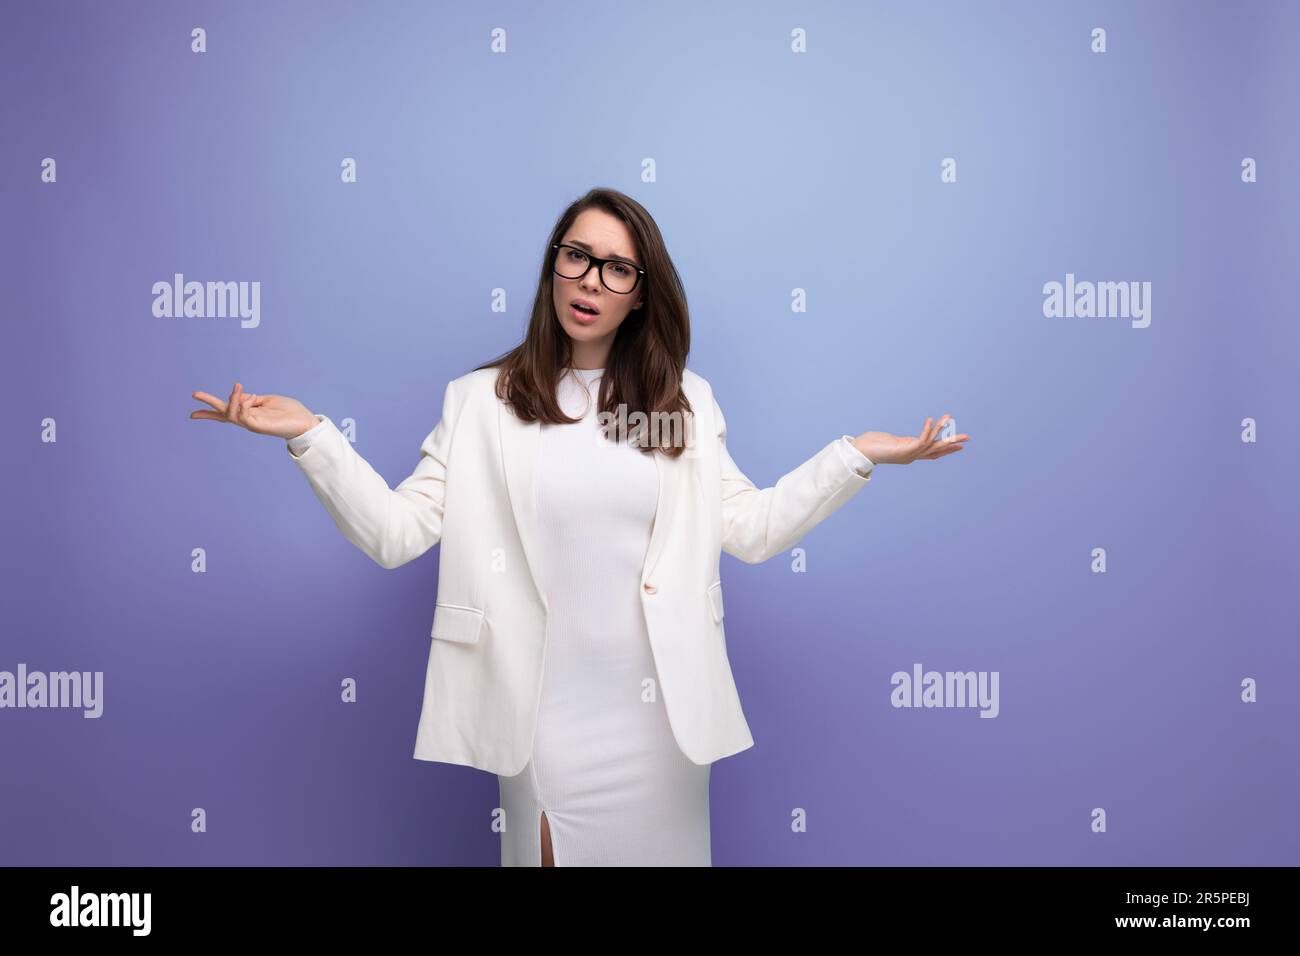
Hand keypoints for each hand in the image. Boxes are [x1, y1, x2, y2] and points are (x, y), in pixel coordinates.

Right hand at [190, 382, 316, 439]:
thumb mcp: (267, 401)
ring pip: (231, 413)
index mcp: (249, 414)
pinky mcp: (258, 426)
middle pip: (222, 414)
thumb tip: (239, 395)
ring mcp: (252, 424)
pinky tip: (251, 397)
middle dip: (208, 405)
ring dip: (232, 398)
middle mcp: (247, 420)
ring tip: (238, 386)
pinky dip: (243, 404)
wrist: (305, 422)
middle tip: (194, 394)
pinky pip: (243, 416)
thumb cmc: (289, 412)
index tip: (192, 414)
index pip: (226, 413)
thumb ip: (252, 399)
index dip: (209, 412)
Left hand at [850, 415, 968, 464]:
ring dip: (940, 430)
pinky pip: (920, 441)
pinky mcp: (904, 451)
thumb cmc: (872, 445)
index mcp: (911, 453)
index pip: (934, 452)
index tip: (960, 445)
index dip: (947, 449)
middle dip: (952, 443)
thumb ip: (896, 442)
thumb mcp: (889, 443)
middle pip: (937, 450)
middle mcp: (912, 456)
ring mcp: (909, 454)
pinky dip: (928, 430)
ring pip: (931, 443)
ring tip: (948, 417)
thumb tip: (895, 440)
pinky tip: (932, 420)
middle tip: (967, 437)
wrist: (860, 451)